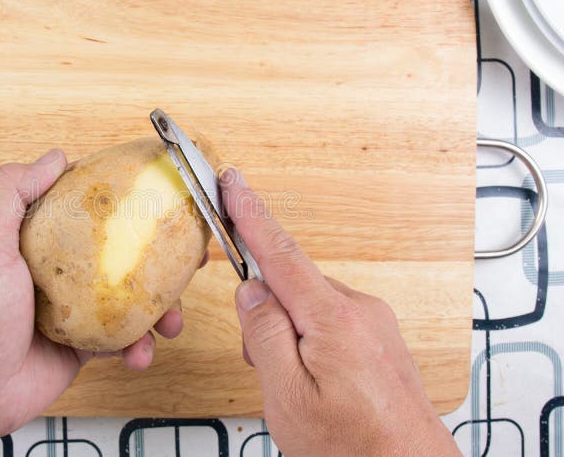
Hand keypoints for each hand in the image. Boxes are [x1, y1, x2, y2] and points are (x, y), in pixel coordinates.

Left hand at [0, 150, 184, 456]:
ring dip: (161, 306)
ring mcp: (73, 308)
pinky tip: (140, 353)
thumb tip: (56, 157)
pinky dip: (140, 345)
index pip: (85, 205)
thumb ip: (10, 192)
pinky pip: (124, 337)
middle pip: (120, 250)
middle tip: (189, 257)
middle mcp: (58, 268)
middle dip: (158, 254)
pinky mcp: (83, 344)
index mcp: (34, 237)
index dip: (123, 199)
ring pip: (131, 296)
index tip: (159, 196)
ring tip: (173, 320)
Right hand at [220, 168, 459, 455]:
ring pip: (307, 308)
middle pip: (290, 286)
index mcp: (333, 319)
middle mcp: (358, 310)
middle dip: (266, 316)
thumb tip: (252, 291)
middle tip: (266, 366)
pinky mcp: (378, 336)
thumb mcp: (288, 397)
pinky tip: (318, 383)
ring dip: (288, 337)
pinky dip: (309, 344)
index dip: (251, 213)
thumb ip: (265, 336)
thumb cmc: (354, 447)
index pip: (280, 253)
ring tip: (300, 388)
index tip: (233, 182)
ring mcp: (373, 323)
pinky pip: (329, 322)